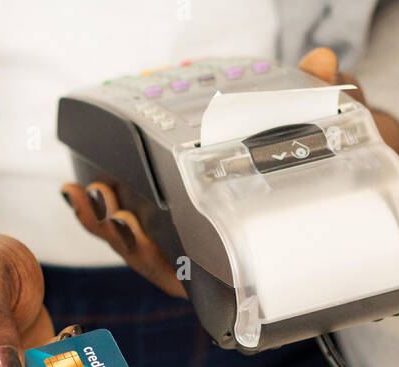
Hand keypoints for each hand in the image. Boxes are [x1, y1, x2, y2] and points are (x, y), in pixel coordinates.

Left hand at [60, 47, 398, 293]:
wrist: (319, 163)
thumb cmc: (315, 159)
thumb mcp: (319, 130)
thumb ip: (314, 101)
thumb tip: (320, 63)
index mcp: (231, 254)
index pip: (185, 271)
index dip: (153, 259)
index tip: (133, 229)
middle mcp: (200, 252)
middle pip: (148, 260)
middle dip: (122, 239)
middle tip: (111, 207)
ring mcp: (176, 237)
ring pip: (130, 245)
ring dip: (103, 223)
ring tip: (91, 194)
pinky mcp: (159, 218)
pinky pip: (121, 224)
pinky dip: (97, 210)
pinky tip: (77, 189)